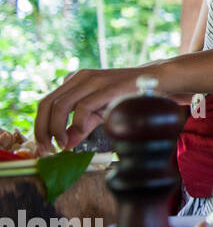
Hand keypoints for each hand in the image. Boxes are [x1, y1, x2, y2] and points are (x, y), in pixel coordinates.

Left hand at [33, 66, 155, 154]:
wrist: (158, 80)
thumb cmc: (128, 96)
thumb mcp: (101, 112)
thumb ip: (82, 126)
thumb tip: (65, 145)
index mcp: (75, 81)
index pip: (46, 103)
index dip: (39, 125)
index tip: (43, 146)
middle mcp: (80, 77)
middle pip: (47, 103)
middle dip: (43, 129)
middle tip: (48, 148)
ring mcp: (93, 80)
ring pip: (61, 105)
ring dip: (57, 128)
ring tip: (63, 143)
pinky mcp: (108, 87)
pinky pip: (84, 106)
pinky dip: (79, 122)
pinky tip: (82, 131)